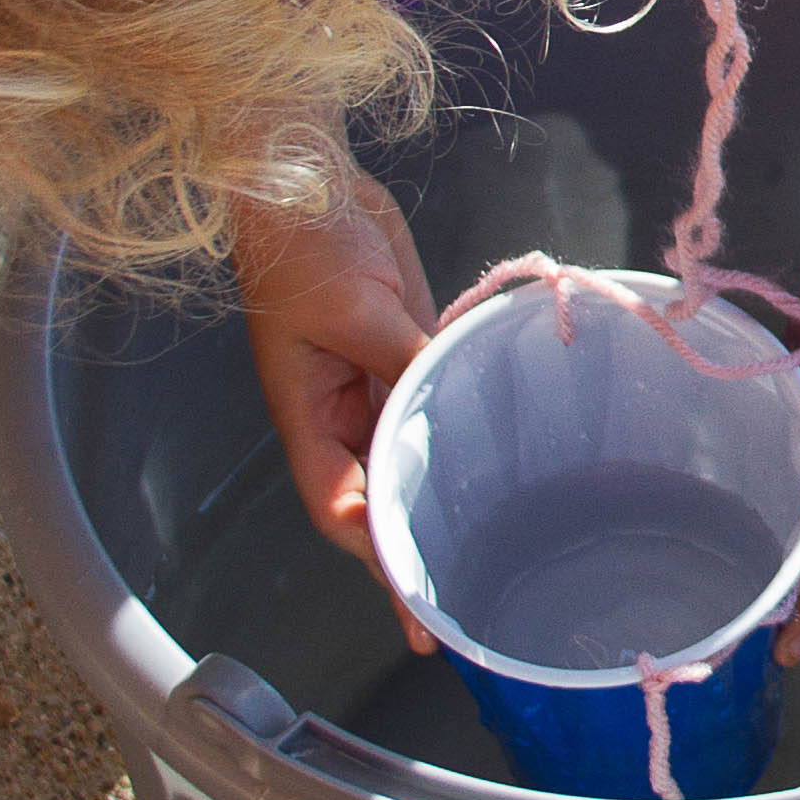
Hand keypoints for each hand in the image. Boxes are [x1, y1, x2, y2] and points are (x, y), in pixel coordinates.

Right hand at [234, 172, 438, 634]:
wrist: (305, 180)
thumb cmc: (305, 246)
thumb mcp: (354, 307)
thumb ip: (404, 359)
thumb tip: (447, 403)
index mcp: (307, 416)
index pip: (340, 506)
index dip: (376, 558)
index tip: (415, 604)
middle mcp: (337, 415)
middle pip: (376, 500)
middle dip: (410, 556)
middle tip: (452, 619)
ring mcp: (371, 385)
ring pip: (406, 461)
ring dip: (436, 504)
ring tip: (480, 560)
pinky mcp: (401, 352)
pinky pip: (431, 406)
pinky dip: (457, 438)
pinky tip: (493, 469)